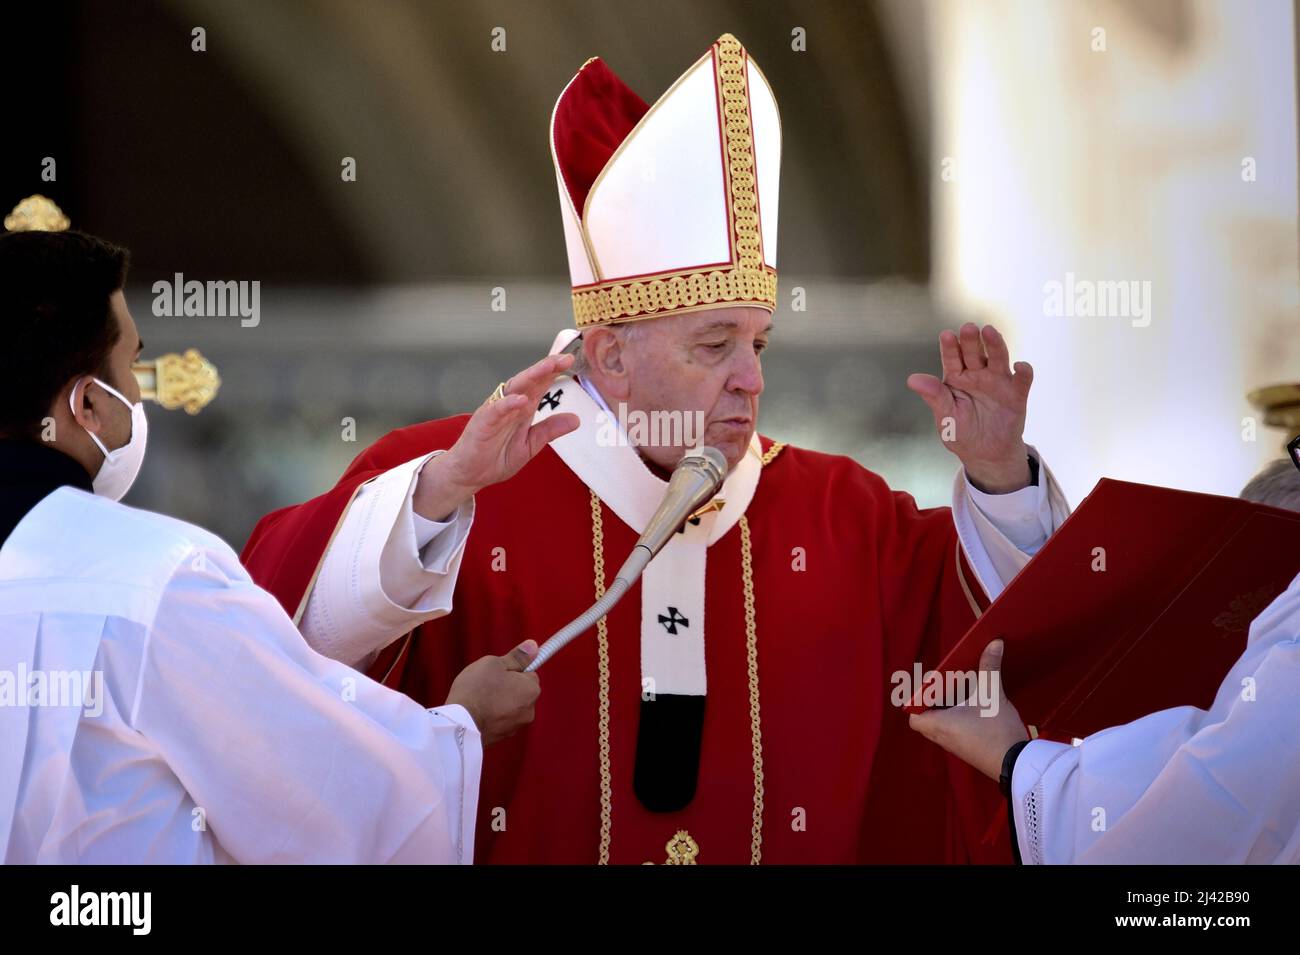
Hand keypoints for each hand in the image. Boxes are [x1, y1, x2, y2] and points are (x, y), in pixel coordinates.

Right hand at [413, 353, 580, 519]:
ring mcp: (495, 412)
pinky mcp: (483, 424)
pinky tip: (521, 399)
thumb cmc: (495, 457)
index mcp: (523, 408)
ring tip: (548, 367)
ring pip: (514, 389)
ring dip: (531, 377)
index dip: (555, 372)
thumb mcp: (530, 444)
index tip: (571, 360)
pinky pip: (495, 411)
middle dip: (547, 368)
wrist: (469, 475)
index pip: (540, 385)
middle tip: (564, 358)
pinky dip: (508, 404)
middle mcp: (510, 405)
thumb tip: (576, 419)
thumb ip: (550, 430)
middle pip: (530, 381)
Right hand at [446, 641, 541, 745]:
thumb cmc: (476, 690)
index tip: (499, 671)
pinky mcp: (502, 737)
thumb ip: (517, 657)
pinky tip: (477, 711)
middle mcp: (529, 711)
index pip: (530, 674)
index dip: (513, 670)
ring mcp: (516, 727)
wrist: (459, 724)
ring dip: (499, 702)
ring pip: (510, 707)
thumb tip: (533, 646)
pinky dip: (491, 716)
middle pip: (520, 692)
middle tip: (486, 683)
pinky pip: (499, 720)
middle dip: (507, 687)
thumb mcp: (495, 664)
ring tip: (479, 698)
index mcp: (531, 691)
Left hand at [906, 323, 1033, 492]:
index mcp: (956, 378)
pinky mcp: (1016, 395)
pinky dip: (1023, 372)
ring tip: (990, 332)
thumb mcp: (945, 417)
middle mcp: (977, 374)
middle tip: (968, 328)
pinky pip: (1022, 381)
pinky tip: (1020, 366)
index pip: (952, 359)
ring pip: (998, 359)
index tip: (946, 335)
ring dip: (995, 345)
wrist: (985, 454)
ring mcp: (998, 382)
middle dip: (971, 341)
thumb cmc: (961, 432)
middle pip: (974, 354)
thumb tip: (912, 379)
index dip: (950, 347)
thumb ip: (934, 397)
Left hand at [907, 639, 1028, 780]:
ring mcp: (955, 747)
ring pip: (941, 725)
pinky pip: (954, 732)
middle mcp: (943, 737)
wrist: (1018, 765)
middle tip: (946, 685)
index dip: (917, 701)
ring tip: (961, 693)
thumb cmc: (997, 731)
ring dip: (948, 710)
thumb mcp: (992, 695)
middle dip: (934, 701)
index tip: (929, 687)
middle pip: (926, 718)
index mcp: (939, 724)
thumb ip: (990, 668)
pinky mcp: (968, 751)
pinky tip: (976, 708)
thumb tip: (994, 642)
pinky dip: (959, 720)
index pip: (913, 715)